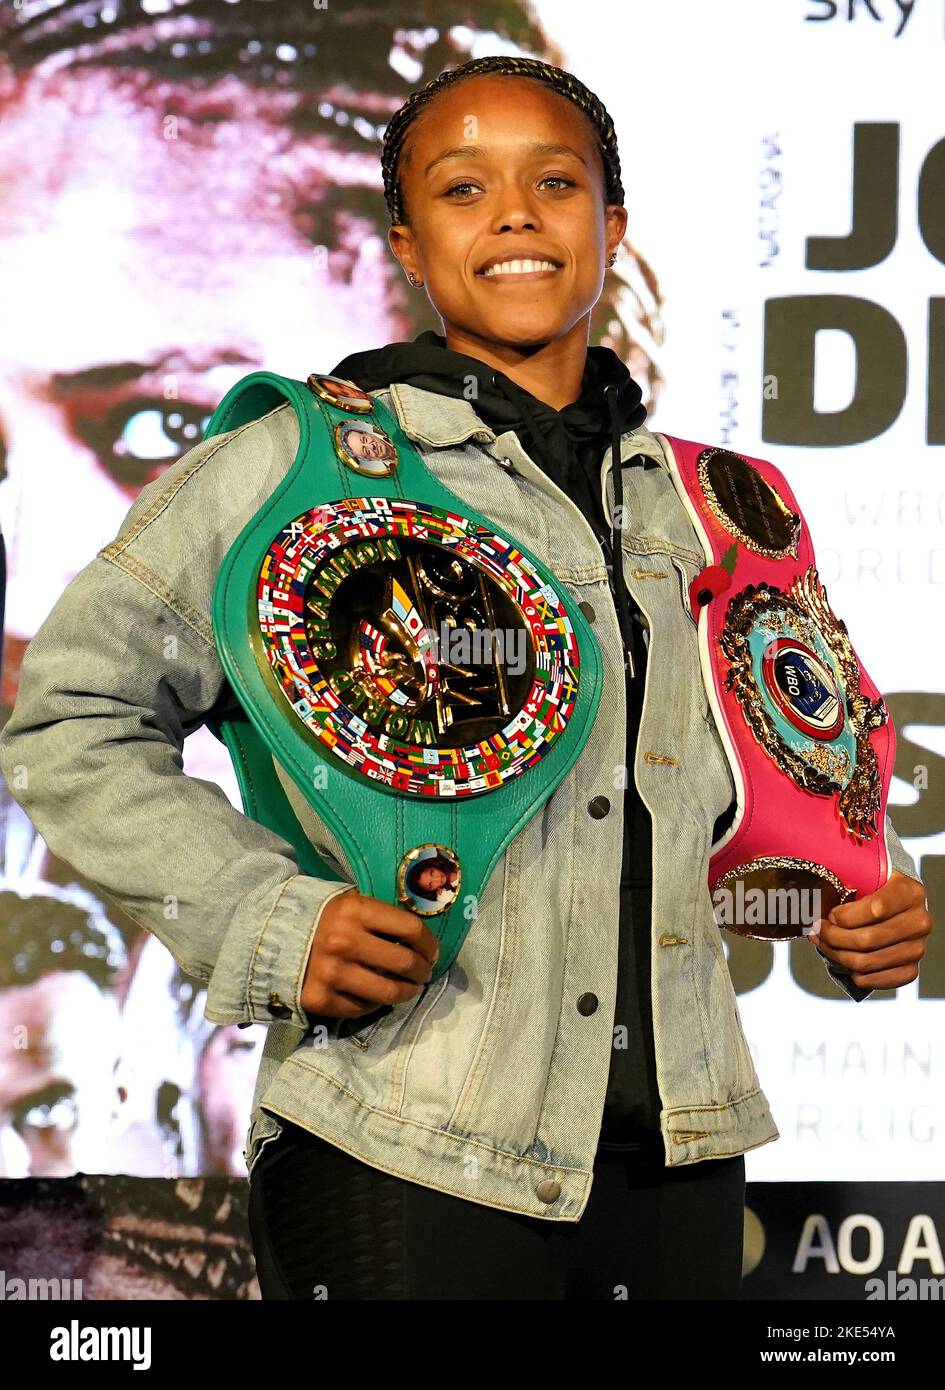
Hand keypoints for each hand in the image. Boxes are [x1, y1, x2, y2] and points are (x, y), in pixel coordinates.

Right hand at [301, 887, 440, 1017]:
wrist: (268, 938)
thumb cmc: (319, 918)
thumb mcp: (347, 903)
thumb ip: (378, 916)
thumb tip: (418, 938)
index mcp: (355, 910)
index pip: (411, 928)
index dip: (429, 943)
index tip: (432, 952)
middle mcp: (344, 941)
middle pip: (405, 963)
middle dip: (423, 971)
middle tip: (423, 973)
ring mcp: (332, 973)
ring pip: (389, 992)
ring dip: (407, 992)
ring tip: (409, 989)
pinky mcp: (320, 999)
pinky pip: (363, 1008)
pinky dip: (374, 1003)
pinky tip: (376, 995)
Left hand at [808, 870, 931, 990]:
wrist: (898, 905)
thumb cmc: (875, 887)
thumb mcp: (867, 872)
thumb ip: (845, 876)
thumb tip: (810, 897)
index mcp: (911, 892)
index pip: (876, 909)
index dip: (846, 916)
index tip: (829, 914)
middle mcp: (920, 922)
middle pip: (867, 939)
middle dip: (832, 936)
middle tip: (816, 929)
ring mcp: (917, 949)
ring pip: (865, 962)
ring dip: (835, 954)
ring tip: (822, 942)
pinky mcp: (909, 970)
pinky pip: (872, 980)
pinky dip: (849, 971)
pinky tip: (841, 956)